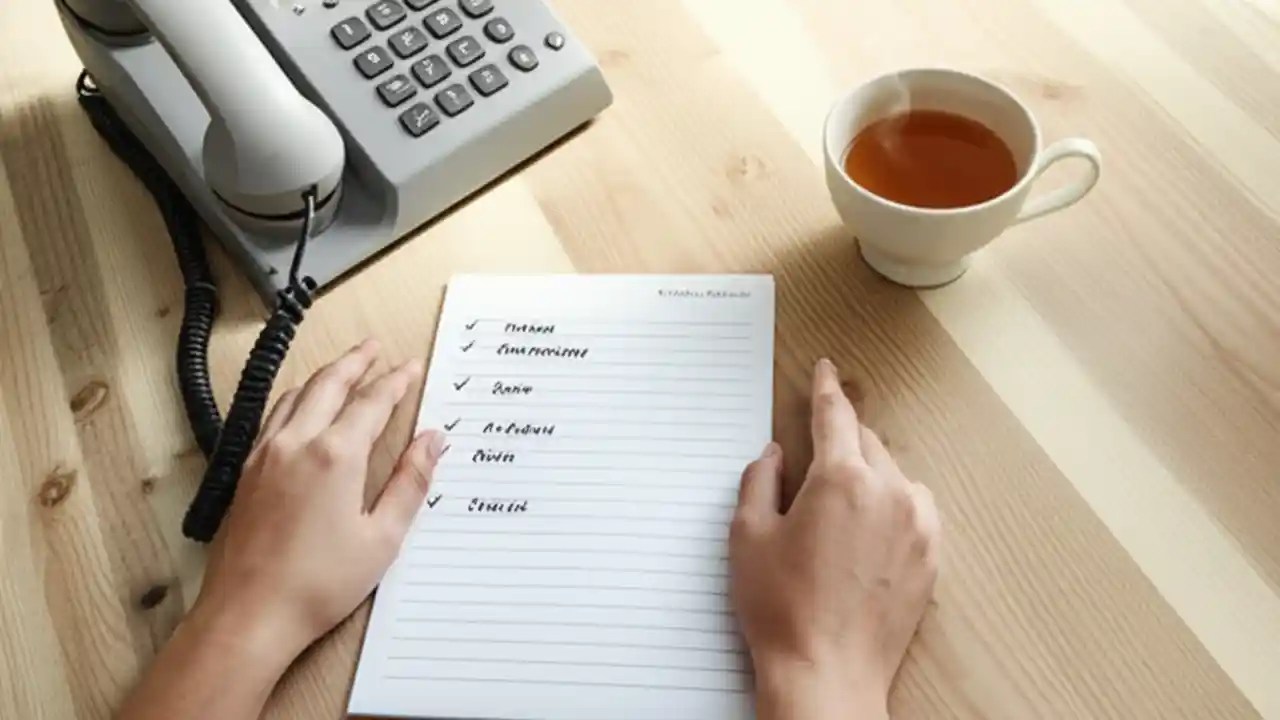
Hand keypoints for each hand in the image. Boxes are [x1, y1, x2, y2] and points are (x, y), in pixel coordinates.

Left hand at [194, 339, 445, 658]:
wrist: (249, 614)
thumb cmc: (318, 584)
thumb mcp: (382, 538)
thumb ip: (410, 482)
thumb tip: (432, 441)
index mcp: (335, 455)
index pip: (372, 402)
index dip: (396, 381)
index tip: (411, 367)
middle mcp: (296, 444)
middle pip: (330, 384)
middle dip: (356, 361)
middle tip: (375, 348)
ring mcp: (265, 456)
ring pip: (296, 395)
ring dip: (324, 375)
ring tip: (342, 368)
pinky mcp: (246, 473)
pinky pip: (273, 417)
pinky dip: (295, 398)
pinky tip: (300, 407)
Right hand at [730, 358, 940, 719]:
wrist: (827, 675)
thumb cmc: (782, 611)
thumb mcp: (747, 537)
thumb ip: (759, 481)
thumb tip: (774, 455)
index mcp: (841, 480)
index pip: (835, 415)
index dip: (827, 388)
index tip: (827, 370)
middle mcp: (889, 494)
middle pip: (867, 443)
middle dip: (842, 440)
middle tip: (816, 460)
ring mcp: (918, 526)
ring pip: (894, 475)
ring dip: (868, 475)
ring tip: (838, 508)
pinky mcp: (932, 557)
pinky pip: (915, 509)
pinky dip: (893, 505)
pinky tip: (868, 531)